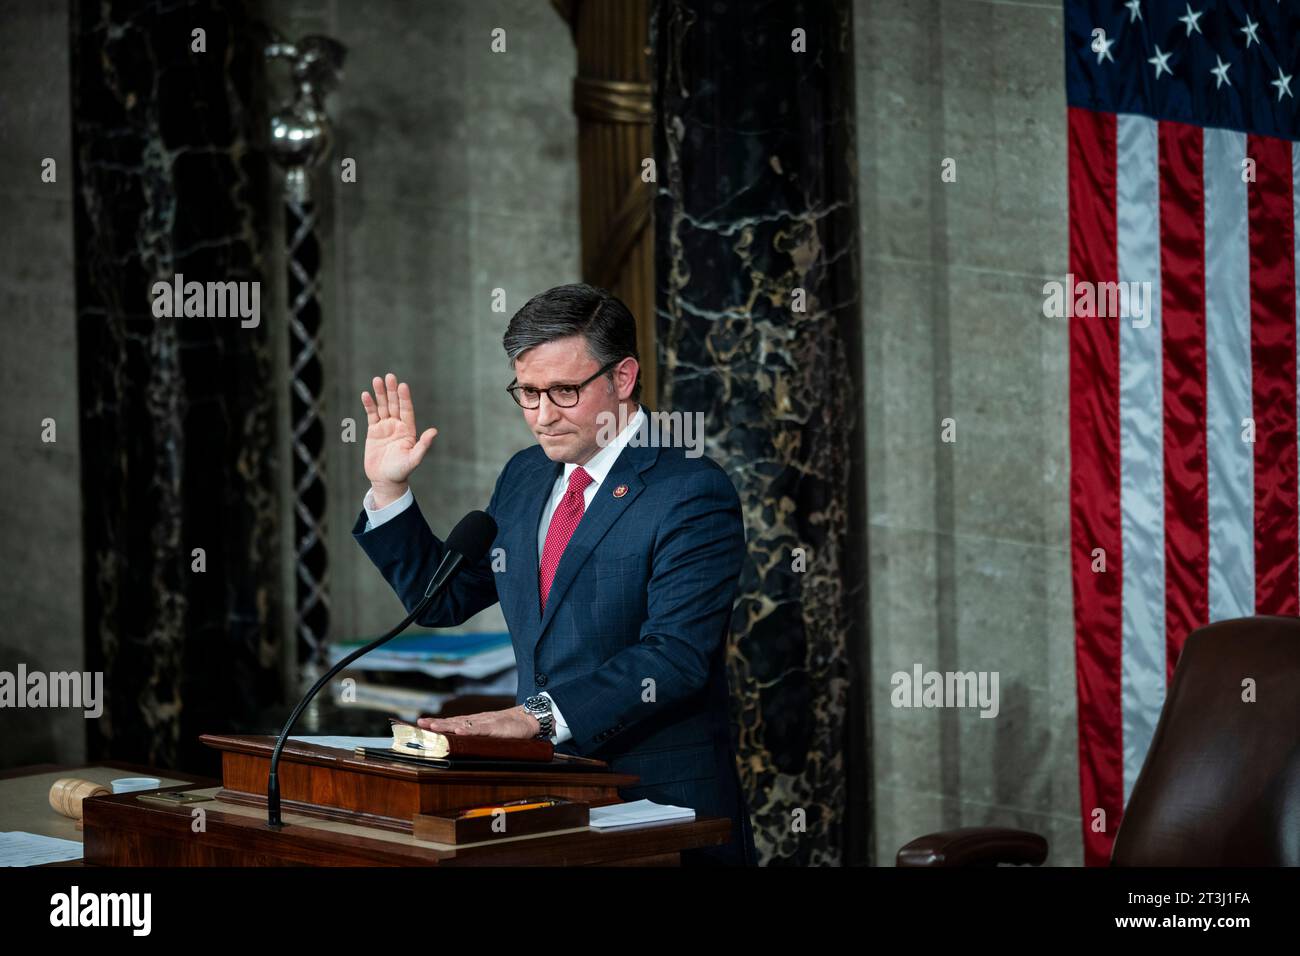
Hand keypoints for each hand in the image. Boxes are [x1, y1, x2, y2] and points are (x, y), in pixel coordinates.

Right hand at [361, 372, 436, 505]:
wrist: (385, 480)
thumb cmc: (401, 471)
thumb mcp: (413, 459)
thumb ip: (423, 445)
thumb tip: (434, 431)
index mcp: (409, 430)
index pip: (407, 410)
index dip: (404, 398)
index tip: (402, 385)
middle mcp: (398, 426)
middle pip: (395, 404)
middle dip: (392, 391)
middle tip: (389, 376)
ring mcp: (385, 427)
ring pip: (383, 406)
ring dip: (380, 394)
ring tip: (376, 380)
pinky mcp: (373, 431)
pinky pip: (371, 415)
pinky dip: (369, 405)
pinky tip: (366, 395)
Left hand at [417, 706, 541, 739]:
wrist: (528, 719)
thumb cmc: (509, 728)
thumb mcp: (490, 733)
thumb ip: (477, 737)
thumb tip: (462, 744)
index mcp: (474, 723)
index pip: (452, 722)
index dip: (437, 723)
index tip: (421, 724)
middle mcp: (477, 721)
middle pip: (453, 721)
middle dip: (436, 724)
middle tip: (420, 724)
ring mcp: (486, 723)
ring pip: (463, 724)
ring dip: (447, 725)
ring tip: (433, 727)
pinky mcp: (496, 727)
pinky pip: (480, 729)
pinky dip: (469, 729)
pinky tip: (458, 730)